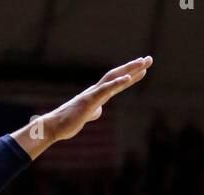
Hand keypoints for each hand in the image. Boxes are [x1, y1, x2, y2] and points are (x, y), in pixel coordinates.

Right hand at [18, 58, 151, 154]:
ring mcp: (92, 94)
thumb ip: (93, 111)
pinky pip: (105, 90)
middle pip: (117, 75)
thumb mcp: (85, 117)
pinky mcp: (89, 101)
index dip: (130, 75)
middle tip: (149, 59)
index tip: (142, 70)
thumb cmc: (68, 122)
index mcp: (96, 95)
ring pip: (114, 78)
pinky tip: (128, 77)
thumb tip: (99, 111)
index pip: (116, 82)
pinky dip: (117, 82)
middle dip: (134, 67)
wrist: (54, 127)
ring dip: (130, 70)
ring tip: (143, 63)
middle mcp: (96, 91)